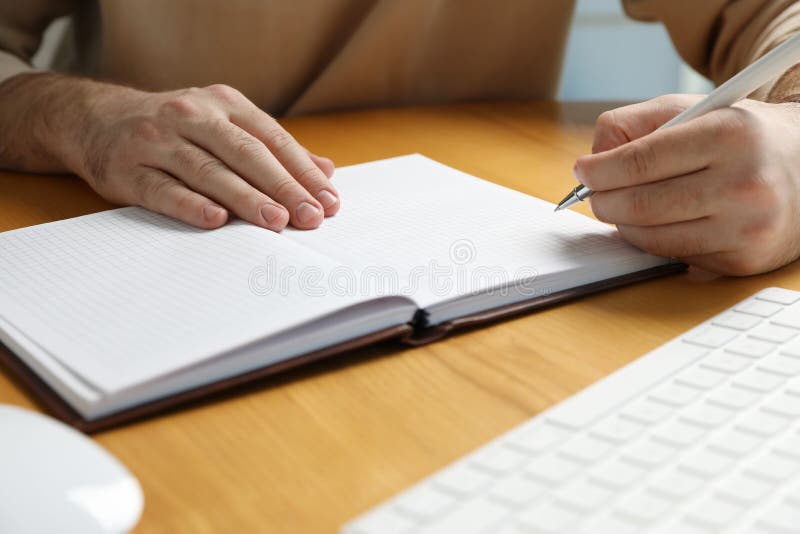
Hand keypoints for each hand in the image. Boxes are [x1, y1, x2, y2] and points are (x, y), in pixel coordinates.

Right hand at [74, 82, 337, 229]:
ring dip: (246, 198)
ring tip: (276, 221)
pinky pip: (163, 189)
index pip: (271, 138)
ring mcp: (157, 141)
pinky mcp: (128, 169)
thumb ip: (273, 149)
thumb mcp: (224, 125)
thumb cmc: (175, 130)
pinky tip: (216, 220)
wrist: (95, 119)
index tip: (328, 202)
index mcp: (222, 105)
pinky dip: (191, 205)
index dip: (302, 171)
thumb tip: (325, 172)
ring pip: (209, 171)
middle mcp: (191, 117)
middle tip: (309, 216)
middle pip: (245, 153)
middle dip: (283, 187)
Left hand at [574, 94, 799, 275]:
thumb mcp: (694, 109)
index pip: (640, 160)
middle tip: (595, 194)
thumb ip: (635, 123)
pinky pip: (673, 256)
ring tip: (622, 206)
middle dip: (603, 201)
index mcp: (729, 135)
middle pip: (640, 204)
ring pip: (650, 238)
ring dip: (622, 224)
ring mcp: (745, 227)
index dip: (599, 171)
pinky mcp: (742, 261)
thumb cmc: (740, 138)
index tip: (583, 172)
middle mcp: (742, 183)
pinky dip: (653, 241)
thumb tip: (592, 160)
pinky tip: (659, 223)